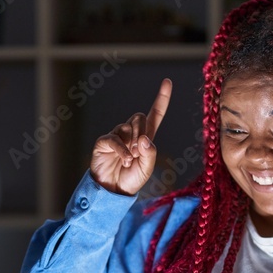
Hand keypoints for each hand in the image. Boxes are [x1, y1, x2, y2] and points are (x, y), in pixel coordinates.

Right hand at [90, 78, 171, 195]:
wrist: (113, 191)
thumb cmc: (131, 179)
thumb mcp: (147, 168)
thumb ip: (150, 153)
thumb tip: (145, 138)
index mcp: (146, 137)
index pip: (155, 114)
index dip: (162, 98)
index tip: (168, 82)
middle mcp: (131, 133)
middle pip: (140, 117)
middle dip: (142, 133)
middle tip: (139, 153)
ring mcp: (117, 135)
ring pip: (127, 126)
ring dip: (132, 143)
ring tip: (130, 159)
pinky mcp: (105, 141)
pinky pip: (114, 138)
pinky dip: (122, 149)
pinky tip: (125, 159)